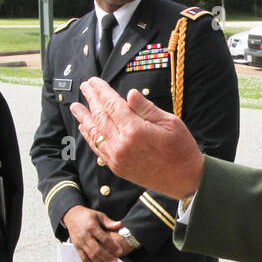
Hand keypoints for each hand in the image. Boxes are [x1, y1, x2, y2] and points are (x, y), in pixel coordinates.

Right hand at [63, 205, 126, 261]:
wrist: (72, 216)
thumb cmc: (87, 216)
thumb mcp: (99, 215)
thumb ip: (109, 222)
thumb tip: (119, 224)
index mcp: (92, 227)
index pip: (104, 238)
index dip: (112, 246)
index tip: (119, 250)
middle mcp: (85, 236)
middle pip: (97, 250)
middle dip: (107, 257)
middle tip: (114, 261)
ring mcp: (80, 242)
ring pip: (91, 256)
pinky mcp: (77, 247)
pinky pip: (83, 258)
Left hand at [70, 78, 204, 198]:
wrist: (186, 180)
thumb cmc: (182, 149)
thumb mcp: (170, 122)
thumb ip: (146, 108)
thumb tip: (129, 94)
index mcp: (135, 130)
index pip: (112, 105)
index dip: (101, 91)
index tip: (94, 81)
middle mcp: (122, 145)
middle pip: (100, 117)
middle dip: (91, 100)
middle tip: (84, 86)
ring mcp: (117, 158)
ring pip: (95, 133)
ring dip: (84, 118)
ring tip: (75, 106)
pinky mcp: (117, 168)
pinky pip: (98, 149)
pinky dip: (90, 136)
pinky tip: (85, 128)